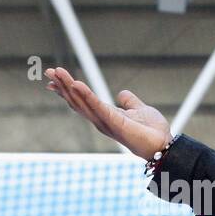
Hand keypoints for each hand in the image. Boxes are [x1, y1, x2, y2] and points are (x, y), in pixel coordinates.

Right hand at [44, 66, 171, 160]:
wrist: (164, 144)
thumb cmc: (152, 131)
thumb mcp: (139, 109)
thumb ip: (129, 101)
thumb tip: (122, 93)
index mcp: (105, 115)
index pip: (81, 101)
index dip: (67, 90)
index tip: (55, 78)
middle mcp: (101, 120)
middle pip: (77, 101)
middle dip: (63, 86)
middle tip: (49, 71)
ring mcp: (106, 122)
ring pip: (82, 103)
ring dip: (69, 87)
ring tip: (58, 73)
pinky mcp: (115, 123)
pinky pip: (98, 107)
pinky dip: (87, 96)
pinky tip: (77, 84)